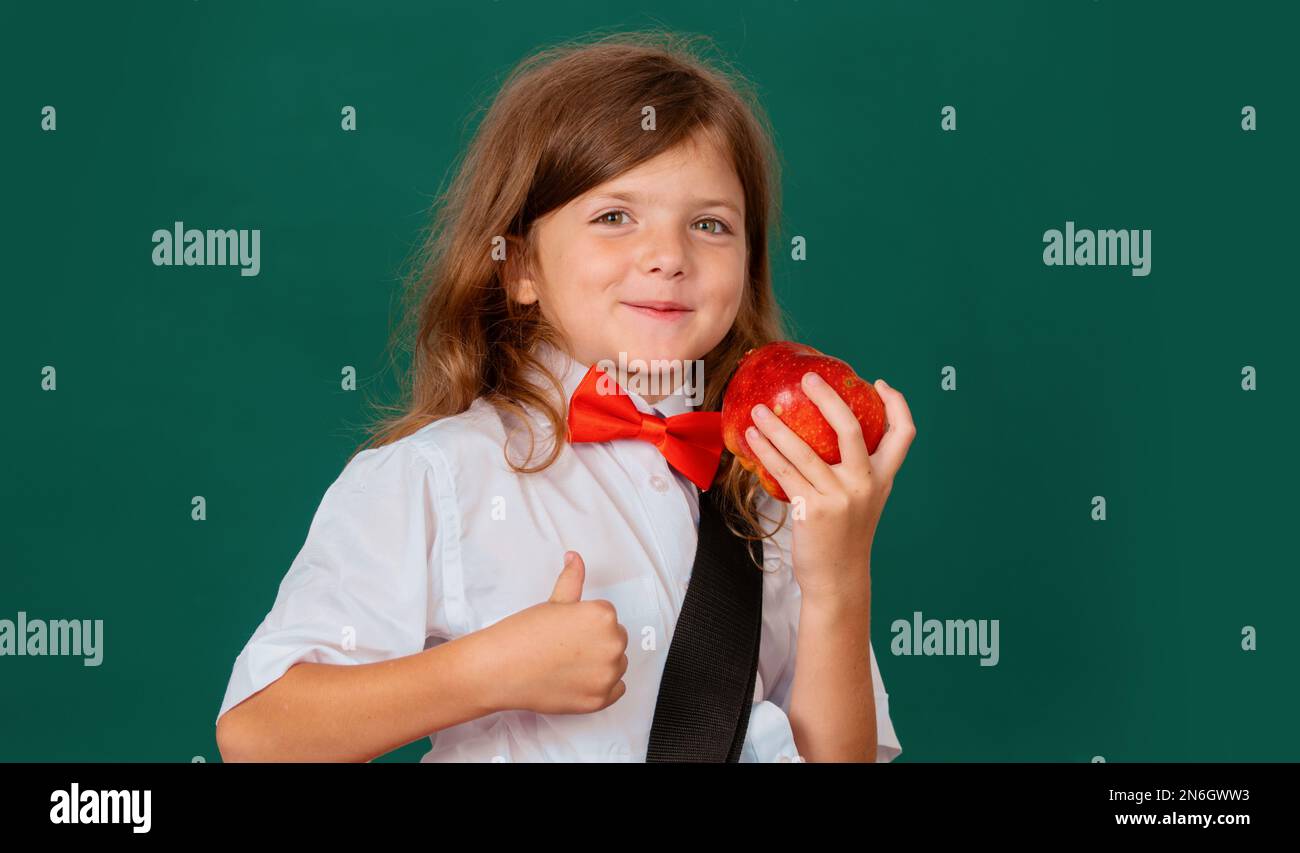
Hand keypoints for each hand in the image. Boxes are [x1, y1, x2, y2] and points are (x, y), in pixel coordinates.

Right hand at [479, 551, 628, 714]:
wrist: (501, 669)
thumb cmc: (524, 635)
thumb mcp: (553, 601)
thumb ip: (572, 579)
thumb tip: (575, 558)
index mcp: (603, 616)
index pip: (609, 617)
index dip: (586, 624)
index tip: (568, 631)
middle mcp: (612, 644)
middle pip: (616, 640)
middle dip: (596, 642)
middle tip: (566, 647)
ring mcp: (607, 675)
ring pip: (618, 664)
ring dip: (601, 664)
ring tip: (569, 664)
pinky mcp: (600, 700)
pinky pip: (617, 689)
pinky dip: (602, 686)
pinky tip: (578, 679)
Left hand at [745, 372, 915, 601]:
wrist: (838, 579)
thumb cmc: (844, 536)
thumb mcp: (862, 501)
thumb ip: (853, 471)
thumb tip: (822, 435)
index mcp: (883, 479)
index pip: (903, 434)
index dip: (897, 404)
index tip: (879, 384)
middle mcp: (865, 484)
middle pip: (851, 429)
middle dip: (828, 398)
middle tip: (808, 380)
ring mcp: (839, 497)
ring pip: (804, 450)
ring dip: (777, 426)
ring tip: (759, 410)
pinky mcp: (813, 511)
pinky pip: (784, 473)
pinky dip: (765, 452)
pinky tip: (751, 440)